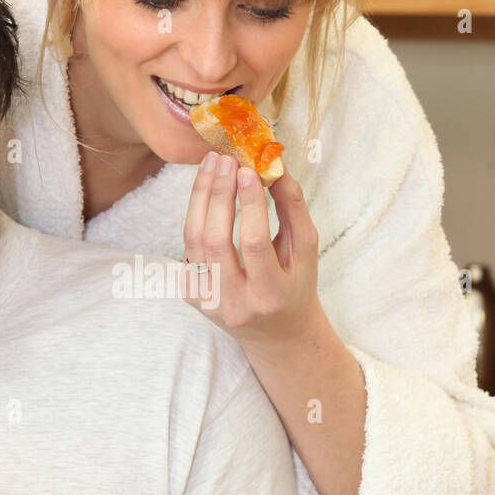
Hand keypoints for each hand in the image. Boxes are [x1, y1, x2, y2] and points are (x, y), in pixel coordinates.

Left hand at [181, 152, 320, 350]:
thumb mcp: (306, 252)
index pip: (254, 244)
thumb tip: (274, 168)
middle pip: (215, 240)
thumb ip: (293, 210)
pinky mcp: (192, 297)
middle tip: (225, 159)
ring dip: (199, 197)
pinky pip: (188, 249)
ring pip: (193, 241)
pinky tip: (206, 193)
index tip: (247, 170)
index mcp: (270, 295)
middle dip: (218, 193)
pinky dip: (196, 216)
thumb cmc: (296, 287)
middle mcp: (235, 304)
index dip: (249, 204)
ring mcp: (208, 303)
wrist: (276, 335)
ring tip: (211, 165)